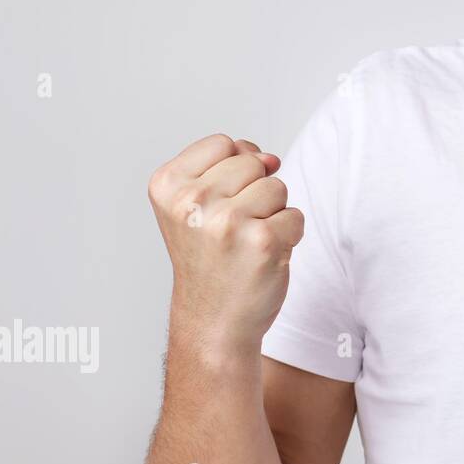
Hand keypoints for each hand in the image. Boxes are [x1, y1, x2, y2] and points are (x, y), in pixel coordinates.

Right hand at [148, 134, 303, 358]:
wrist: (214, 320)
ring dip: (272, 214)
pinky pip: (295, 215)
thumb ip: (230, 165)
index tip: (216, 206)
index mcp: (168, 185)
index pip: (224, 143)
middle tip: (231, 231)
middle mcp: (192, 202)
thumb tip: (271, 158)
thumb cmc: (210, 258)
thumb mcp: (198, 203)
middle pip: (253, 162)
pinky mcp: (263, 241)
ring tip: (246, 243)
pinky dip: (288, 236)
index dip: (233, 171)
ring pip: (277, 186)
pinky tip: (263, 257)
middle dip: (254, 192)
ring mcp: (227, 222)